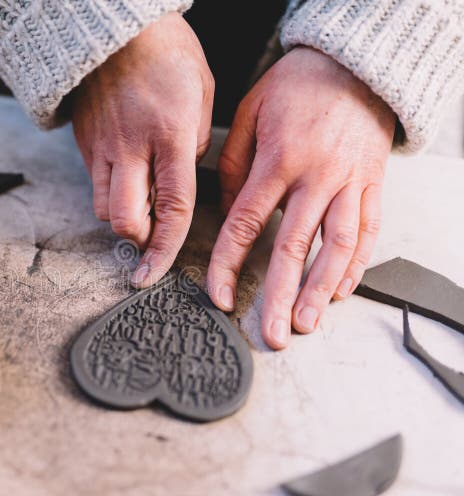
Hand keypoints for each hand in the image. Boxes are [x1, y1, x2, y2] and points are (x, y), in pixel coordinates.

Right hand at [72, 12, 213, 286]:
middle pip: (125, 221)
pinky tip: (128, 176)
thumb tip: (184, 175)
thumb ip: (197, 140)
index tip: (156, 274)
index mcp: (170, 135)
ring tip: (143, 204)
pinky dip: (112, 193)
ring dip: (124, 218)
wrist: (115, 27)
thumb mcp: (202, 91)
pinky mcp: (84, 142)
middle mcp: (131, 147)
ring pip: (103, 209)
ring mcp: (102, 146)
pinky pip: (95, 184)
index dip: (168, 249)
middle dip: (140, 240)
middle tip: (154, 235)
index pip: (173, 208)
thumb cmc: (167, 52)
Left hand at [207, 47, 395, 348]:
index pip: (246, 224)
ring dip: (320, 290)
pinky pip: (369, 231)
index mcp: (278, 160)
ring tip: (307, 323)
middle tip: (271, 334)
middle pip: (294, 246)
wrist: (353, 64)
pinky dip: (356, 264)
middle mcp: (316, 176)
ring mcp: (350, 182)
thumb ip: (234, 165)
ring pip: (337, 245)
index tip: (219, 297)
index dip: (229, 265)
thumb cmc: (295, 86)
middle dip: (280, 296)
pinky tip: (340, 291)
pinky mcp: (374, 184)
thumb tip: (229, 209)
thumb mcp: (249, 113)